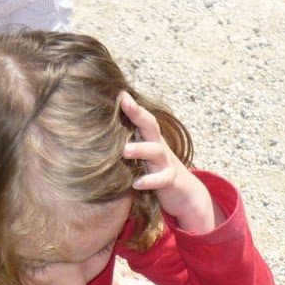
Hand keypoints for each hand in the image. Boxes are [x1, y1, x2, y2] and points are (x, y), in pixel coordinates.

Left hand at [119, 91, 216, 233]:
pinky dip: (149, 181)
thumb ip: (128, 140)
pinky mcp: (169, 180)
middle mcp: (158, 146)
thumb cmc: (155, 168)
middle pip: (151, 126)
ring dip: (141, 149)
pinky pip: (160, 179)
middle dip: (138, 113)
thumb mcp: (143, 152)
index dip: (132, 106)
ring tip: (124, 151)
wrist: (183, 190)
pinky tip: (136, 184)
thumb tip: (101, 130)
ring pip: (155, 151)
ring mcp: (165, 162)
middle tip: (124, 103)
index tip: (120, 94)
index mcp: (149, 138)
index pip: (141, 118)